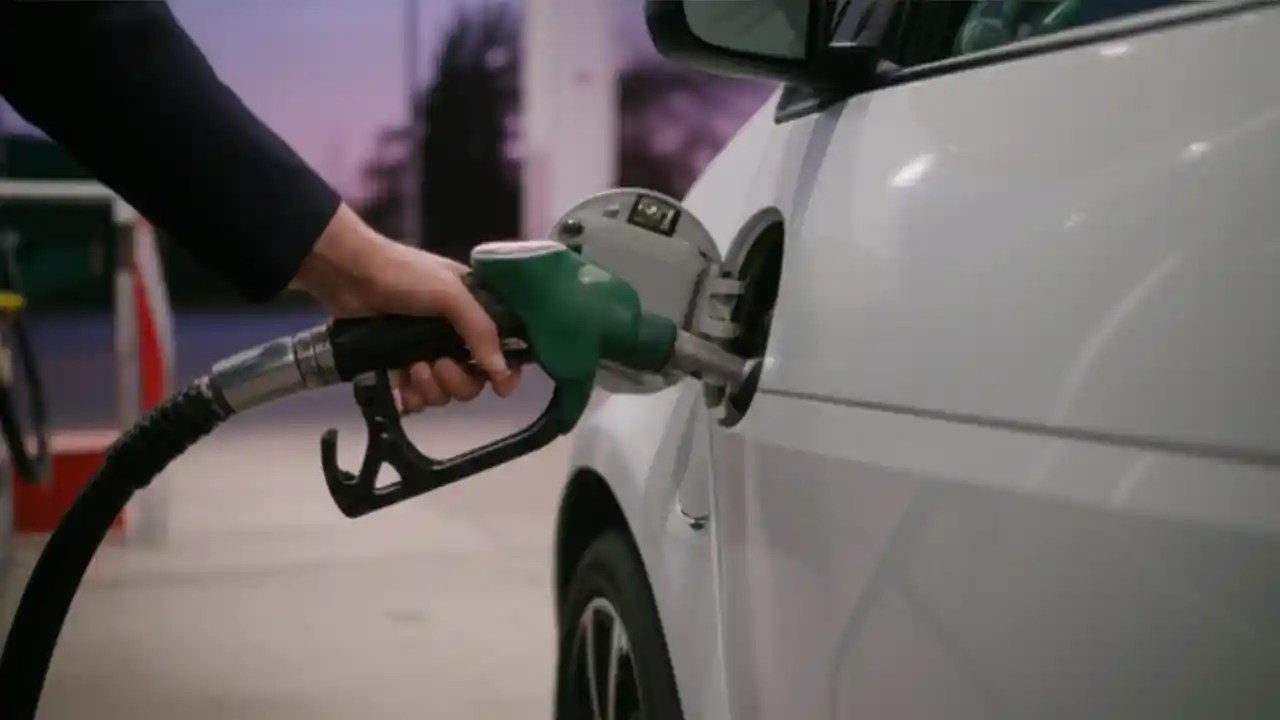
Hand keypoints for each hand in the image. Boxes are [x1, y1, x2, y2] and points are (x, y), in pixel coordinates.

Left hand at [289, 204, 519, 412]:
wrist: (348, 274)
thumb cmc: (404, 275)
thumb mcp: (451, 294)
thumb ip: (480, 331)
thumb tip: (501, 371)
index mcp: (474, 315)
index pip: (503, 352)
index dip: (505, 373)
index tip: (499, 387)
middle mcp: (454, 339)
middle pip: (473, 382)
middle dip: (457, 381)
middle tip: (438, 364)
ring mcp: (425, 355)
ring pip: (443, 395)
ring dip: (430, 388)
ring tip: (412, 367)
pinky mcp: (397, 368)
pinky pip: (413, 400)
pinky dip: (408, 398)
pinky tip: (398, 382)